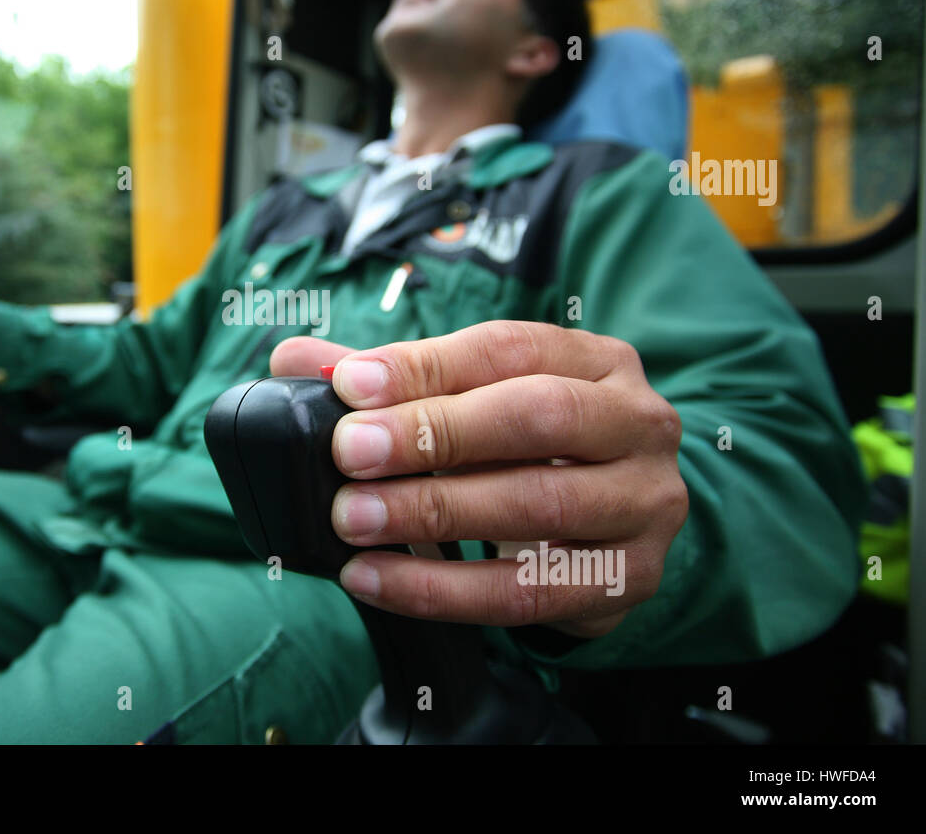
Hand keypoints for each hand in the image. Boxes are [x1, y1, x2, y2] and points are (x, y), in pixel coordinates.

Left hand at [269, 322, 688, 639]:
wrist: (611, 527)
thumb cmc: (526, 449)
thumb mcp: (470, 401)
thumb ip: (390, 380)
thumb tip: (294, 360)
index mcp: (596, 360)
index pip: (509, 348)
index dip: (425, 367)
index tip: (349, 386)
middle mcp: (638, 423)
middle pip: (538, 417)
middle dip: (435, 434)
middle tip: (350, 454)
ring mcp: (645, 504)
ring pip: (541, 507)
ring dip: (435, 514)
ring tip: (352, 520)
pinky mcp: (631, 579)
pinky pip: (530, 592)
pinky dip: (443, 590)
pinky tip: (376, 579)